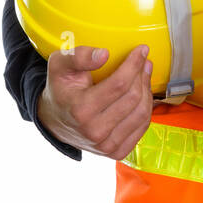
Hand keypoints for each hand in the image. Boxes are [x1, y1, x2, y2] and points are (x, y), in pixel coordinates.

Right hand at [37, 44, 153, 159]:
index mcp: (81, 110)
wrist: (55, 121)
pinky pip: (142, 127)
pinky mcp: (116, 152)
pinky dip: (146, 108)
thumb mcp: (59, 65)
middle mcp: (95, 131)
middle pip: (133, 97)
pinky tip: (142, 94)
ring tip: (144, 75)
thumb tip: (104, 54)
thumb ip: (79, 56)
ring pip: (142, 113)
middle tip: (144, 61)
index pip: (119, 84)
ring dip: (147, 90)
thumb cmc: (60, 89)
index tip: (141, 50)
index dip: (134, 64)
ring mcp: (106, 145)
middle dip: (142, 75)